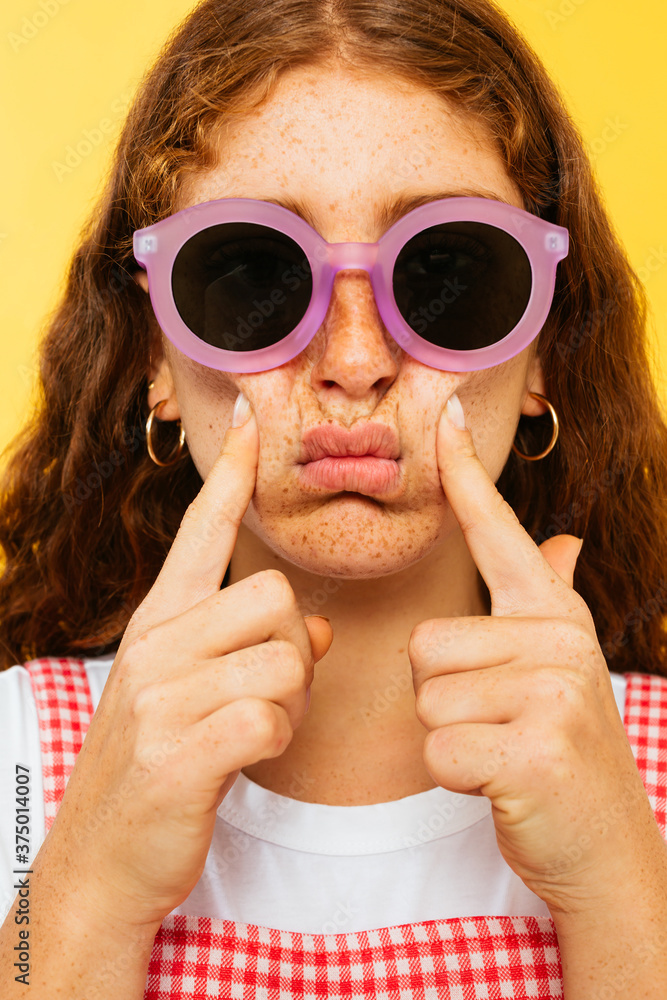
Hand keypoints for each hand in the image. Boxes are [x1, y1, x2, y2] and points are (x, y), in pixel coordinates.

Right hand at [42, 398, 332, 931]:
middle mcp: (155, 645)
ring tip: (255, 730)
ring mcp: (160, 696)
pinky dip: (277, 742)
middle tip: (274, 694)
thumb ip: (251, 652)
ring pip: (283, 659)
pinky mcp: (177, 751)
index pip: (199, 532)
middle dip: (295, 649)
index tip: (250, 423)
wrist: (101, 859)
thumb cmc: (156, 767)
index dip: (230, 477)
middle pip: (274, 598)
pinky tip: (246, 757)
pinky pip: (270, 719)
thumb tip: (318, 629)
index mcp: (158, 622)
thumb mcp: (193, 695)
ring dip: (290, 702)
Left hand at [408, 393, 661, 913]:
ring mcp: (552, 691)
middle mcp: (558, 640)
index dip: (466, 478)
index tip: (446, 415)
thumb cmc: (560, 753)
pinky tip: (496, 782)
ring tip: (497, 750)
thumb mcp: (561, 669)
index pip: (498, 534)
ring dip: (448, 734)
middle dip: (441, 695)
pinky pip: (438, 746)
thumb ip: (552, 599)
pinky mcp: (533, 749)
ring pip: (427, 695)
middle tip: (493, 725)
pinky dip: (454, 774)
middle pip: (427, 643)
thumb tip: (564, 541)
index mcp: (554, 616)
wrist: (604, 845)